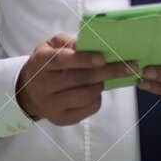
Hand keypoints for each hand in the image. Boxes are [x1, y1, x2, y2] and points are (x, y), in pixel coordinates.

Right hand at [16, 33, 136, 125]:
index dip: (83, 59)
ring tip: (104, 77)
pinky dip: (97, 97)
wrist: (30, 91)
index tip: (103, 58)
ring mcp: (50, 105)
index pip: (62, 60)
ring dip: (100, 84)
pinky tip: (95, 90)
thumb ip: (68, 42)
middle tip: (130, 66)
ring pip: (85, 95)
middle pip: (79, 79)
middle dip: (107, 71)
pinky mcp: (60, 119)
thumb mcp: (52, 46)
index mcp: (40, 63)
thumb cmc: (48, 62)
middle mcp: (42, 85)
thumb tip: (90, 44)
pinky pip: (88, 108)